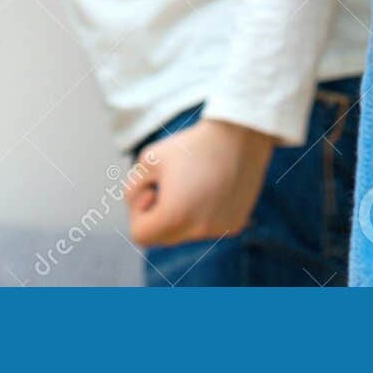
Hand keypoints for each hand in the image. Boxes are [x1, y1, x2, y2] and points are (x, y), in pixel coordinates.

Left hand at [124, 119, 275, 247]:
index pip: (140, 235)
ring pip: (186, 232)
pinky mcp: (234, 225)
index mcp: (174, 216)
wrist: (239, 135)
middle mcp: (198, 230)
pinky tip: (212, 187)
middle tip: (170, 184)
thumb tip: (141, 206)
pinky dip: (203, 213)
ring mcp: (219, 230)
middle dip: (159, 215)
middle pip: (163, 237)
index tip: (153, 187)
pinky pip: (208, 227)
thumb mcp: (148, 159)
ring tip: (194, 182)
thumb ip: (133, 188)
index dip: (138, 212)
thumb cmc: (191, 145)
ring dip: (182, 214)